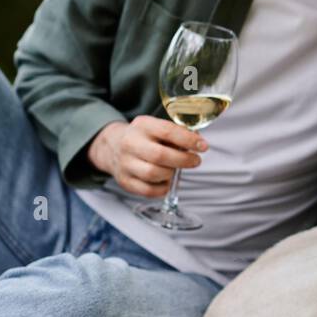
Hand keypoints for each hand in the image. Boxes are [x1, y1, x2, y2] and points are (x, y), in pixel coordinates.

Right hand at [87, 116, 206, 197]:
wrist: (113, 146)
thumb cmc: (144, 138)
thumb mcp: (157, 127)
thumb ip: (177, 134)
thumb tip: (198, 143)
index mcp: (142, 125)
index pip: (167, 131)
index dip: (188, 140)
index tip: (202, 146)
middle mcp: (130, 143)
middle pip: (160, 155)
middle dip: (183, 160)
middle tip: (195, 161)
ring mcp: (125, 163)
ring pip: (153, 174)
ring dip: (171, 174)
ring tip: (175, 169)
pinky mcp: (124, 181)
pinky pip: (148, 191)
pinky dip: (162, 188)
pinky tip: (166, 181)